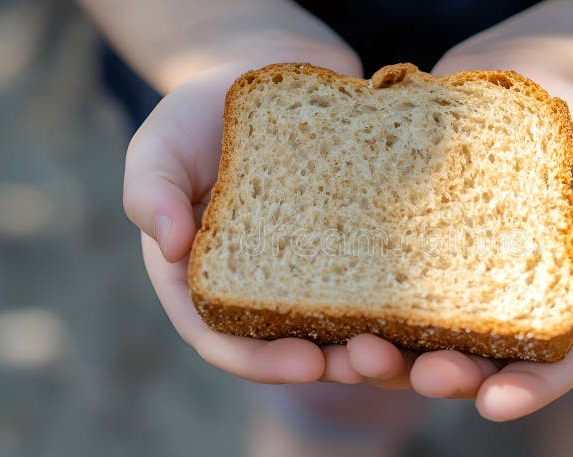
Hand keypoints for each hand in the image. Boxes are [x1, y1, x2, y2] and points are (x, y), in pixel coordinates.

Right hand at [124, 51, 378, 384]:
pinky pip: (367, 278)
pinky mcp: (344, 242)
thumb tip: (170, 245)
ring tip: (400, 347)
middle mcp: (254, 284)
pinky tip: (422, 300)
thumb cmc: (201, 113)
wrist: (265, 72)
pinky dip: (389, 297)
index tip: (306, 363)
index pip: (223, 337)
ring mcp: (302, 266)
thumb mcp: (161, 143)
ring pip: (333, 321)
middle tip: (367, 365)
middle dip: (327, 363)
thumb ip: (150, 191)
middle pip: (286, 342)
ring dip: (366, 342)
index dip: (261, 360)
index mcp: (200, 279)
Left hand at [340, 50, 572, 420]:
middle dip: (449, 377)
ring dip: (389, 357)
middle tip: (425, 374)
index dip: (530, 388)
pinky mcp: (406, 248)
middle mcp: (499, 295)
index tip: (497, 405)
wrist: (510, 79)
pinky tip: (326, 313)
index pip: (552, 358)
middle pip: (477, 359)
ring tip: (360, 352)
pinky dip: (354, 309)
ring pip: (418, 336)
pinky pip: (379, 288)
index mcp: (557, 290)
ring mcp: (448, 276)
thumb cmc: (572, 123)